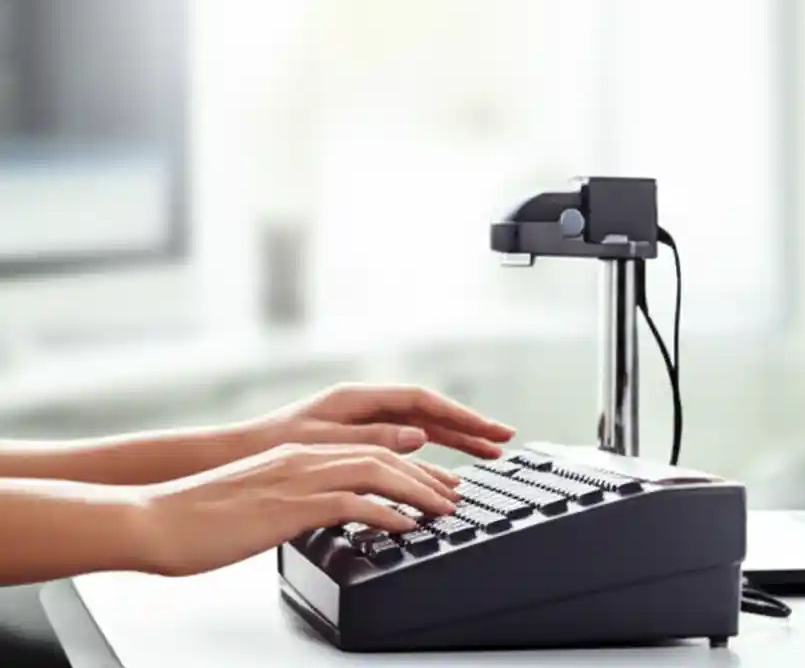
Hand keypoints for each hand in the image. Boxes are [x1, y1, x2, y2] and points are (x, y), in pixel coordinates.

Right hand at [134, 442, 456, 576]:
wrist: (157, 521)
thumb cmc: (202, 518)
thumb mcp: (262, 500)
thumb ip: (298, 499)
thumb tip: (327, 512)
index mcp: (298, 454)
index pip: (367, 449)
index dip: (407, 465)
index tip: (435, 483)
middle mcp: (304, 458)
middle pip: (383, 455)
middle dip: (426, 475)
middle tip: (454, 495)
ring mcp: (298, 478)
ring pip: (375, 472)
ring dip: (417, 490)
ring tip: (443, 510)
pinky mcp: (290, 505)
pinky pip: (351, 503)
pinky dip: (385, 513)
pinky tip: (405, 526)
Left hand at [254, 383, 516, 461]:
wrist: (237, 455)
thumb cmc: (272, 445)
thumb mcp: (324, 442)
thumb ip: (374, 439)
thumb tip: (418, 435)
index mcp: (358, 398)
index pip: (423, 401)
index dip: (460, 415)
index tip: (488, 429)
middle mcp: (365, 406)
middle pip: (429, 414)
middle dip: (468, 427)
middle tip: (504, 440)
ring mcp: (363, 423)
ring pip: (421, 429)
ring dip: (455, 442)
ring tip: (489, 456)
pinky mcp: (358, 441)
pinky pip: (404, 445)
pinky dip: (429, 456)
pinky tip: (447, 468)